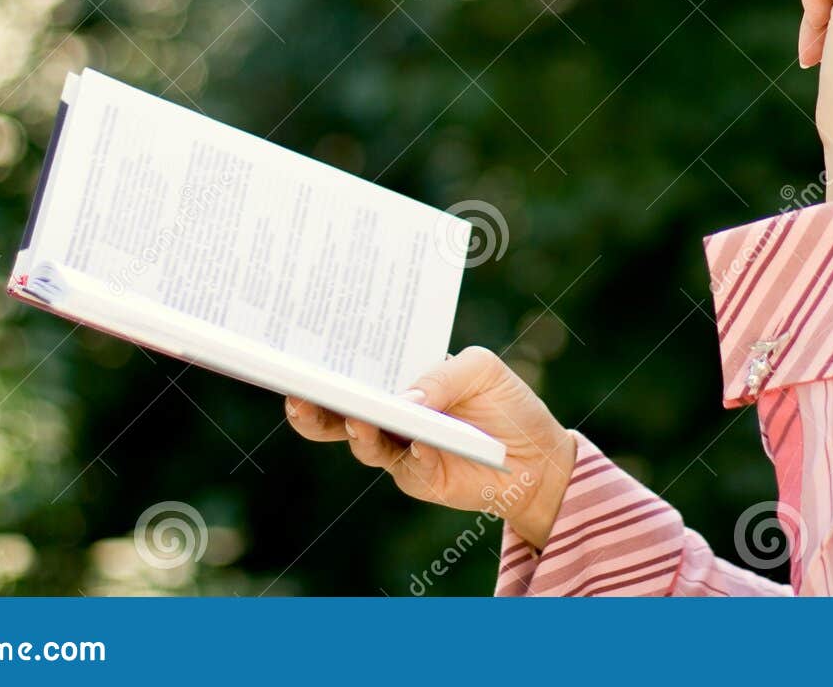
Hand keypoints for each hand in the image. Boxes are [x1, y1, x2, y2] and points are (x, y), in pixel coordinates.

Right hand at [285, 345, 576, 549]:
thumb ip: (445, 375)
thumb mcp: (481, 369)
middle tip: (298, 393)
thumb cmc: (505, 402)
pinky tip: (422, 443)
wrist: (538, 456)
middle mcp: (389, 417)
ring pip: (364, 444)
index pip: (351, 372)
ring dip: (358, 430)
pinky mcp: (422, 478)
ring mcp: (400, 451)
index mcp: (396, 382)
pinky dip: (415, 454)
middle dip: (313, 406)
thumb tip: (407, 396)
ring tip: (359, 417)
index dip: (321, 364)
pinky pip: (412, 467)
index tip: (294, 353)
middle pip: (337, 415)